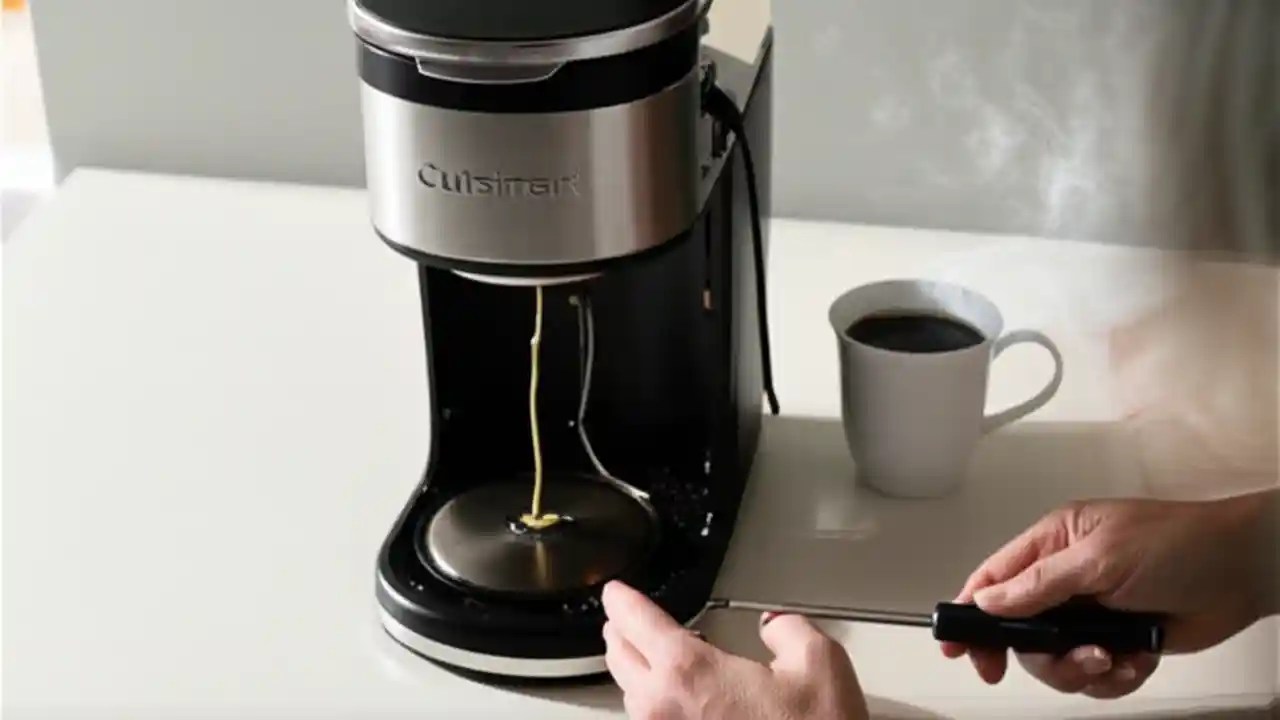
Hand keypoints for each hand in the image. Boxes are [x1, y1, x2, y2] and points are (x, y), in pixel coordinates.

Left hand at [600, 581, 868, 719]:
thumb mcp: (820, 664)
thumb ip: (789, 629)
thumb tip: (775, 626)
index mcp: (689, 672)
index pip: (635, 621)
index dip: (622, 599)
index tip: (615, 592)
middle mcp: (664, 709)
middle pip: (620, 659)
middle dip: (620, 633)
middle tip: (624, 620)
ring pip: (631, 696)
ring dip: (634, 670)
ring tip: (648, 657)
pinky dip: (653, 705)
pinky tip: (677, 701)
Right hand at [942, 493, 1272, 698]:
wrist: (1244, 570)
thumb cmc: (1180, 542)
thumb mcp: (1101, 557)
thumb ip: (1041, 583)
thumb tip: (990, 601)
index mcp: (1052, 543)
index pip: (993, 580)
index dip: (970, 613)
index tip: (957, 648)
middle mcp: (1065, 579)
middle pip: (1020, 632)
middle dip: (1040, 655)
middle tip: (1068, 663)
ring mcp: (1091, 613)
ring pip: (1055, 660)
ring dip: (1083, 668)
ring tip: (1114, 657)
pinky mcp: (1119, 641)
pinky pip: (1093, 675)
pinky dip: (1113, 676)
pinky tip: (1137, 657)